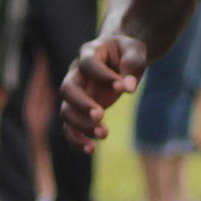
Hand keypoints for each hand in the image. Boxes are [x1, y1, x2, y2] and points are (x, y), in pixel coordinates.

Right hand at [57, 35, 146, 150]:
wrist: (118, 56)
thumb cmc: (126, 51)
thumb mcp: (134, 50)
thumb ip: (132, 65)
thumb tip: (129, 88)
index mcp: (89, 52)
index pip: (89, 64)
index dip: (102, 76)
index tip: (122, 88)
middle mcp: (76, 73)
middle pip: (67, 88)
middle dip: (82, 104)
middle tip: (101, 115)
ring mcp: (75, 92)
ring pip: (66, 111)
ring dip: (81, 125)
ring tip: (105, 134)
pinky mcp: (78, 109)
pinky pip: (69, 126)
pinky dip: (76, 139)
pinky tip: (91, 149)